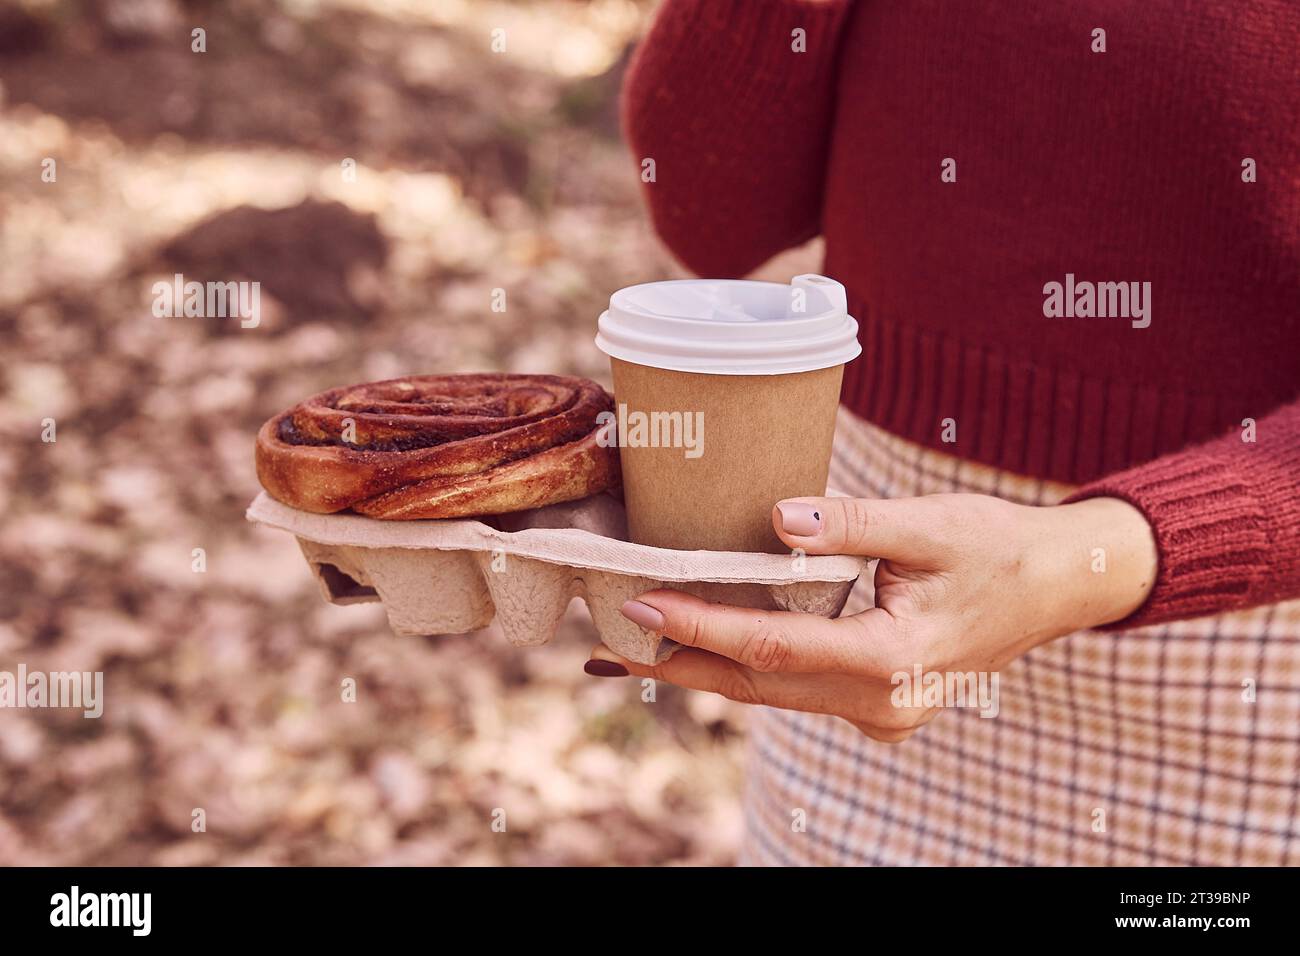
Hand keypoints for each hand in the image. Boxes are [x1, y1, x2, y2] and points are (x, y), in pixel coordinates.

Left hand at [584, 494, 1156, 740]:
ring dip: (708, 670)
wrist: (1058, 586)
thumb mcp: (930, 521)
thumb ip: (850, 522)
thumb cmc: (998, 545)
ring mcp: (883, 712)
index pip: (773, 647)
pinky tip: (709, 650)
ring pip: (774, 695)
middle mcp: (883, 701)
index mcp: (894, 656)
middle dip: (681, 663)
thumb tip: (775, 518)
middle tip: (607, 646)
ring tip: (639, 650)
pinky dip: (750, 669)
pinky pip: (799, 692)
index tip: (640, 608)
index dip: (701, 629)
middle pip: (760, 685)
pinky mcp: (881, 704)